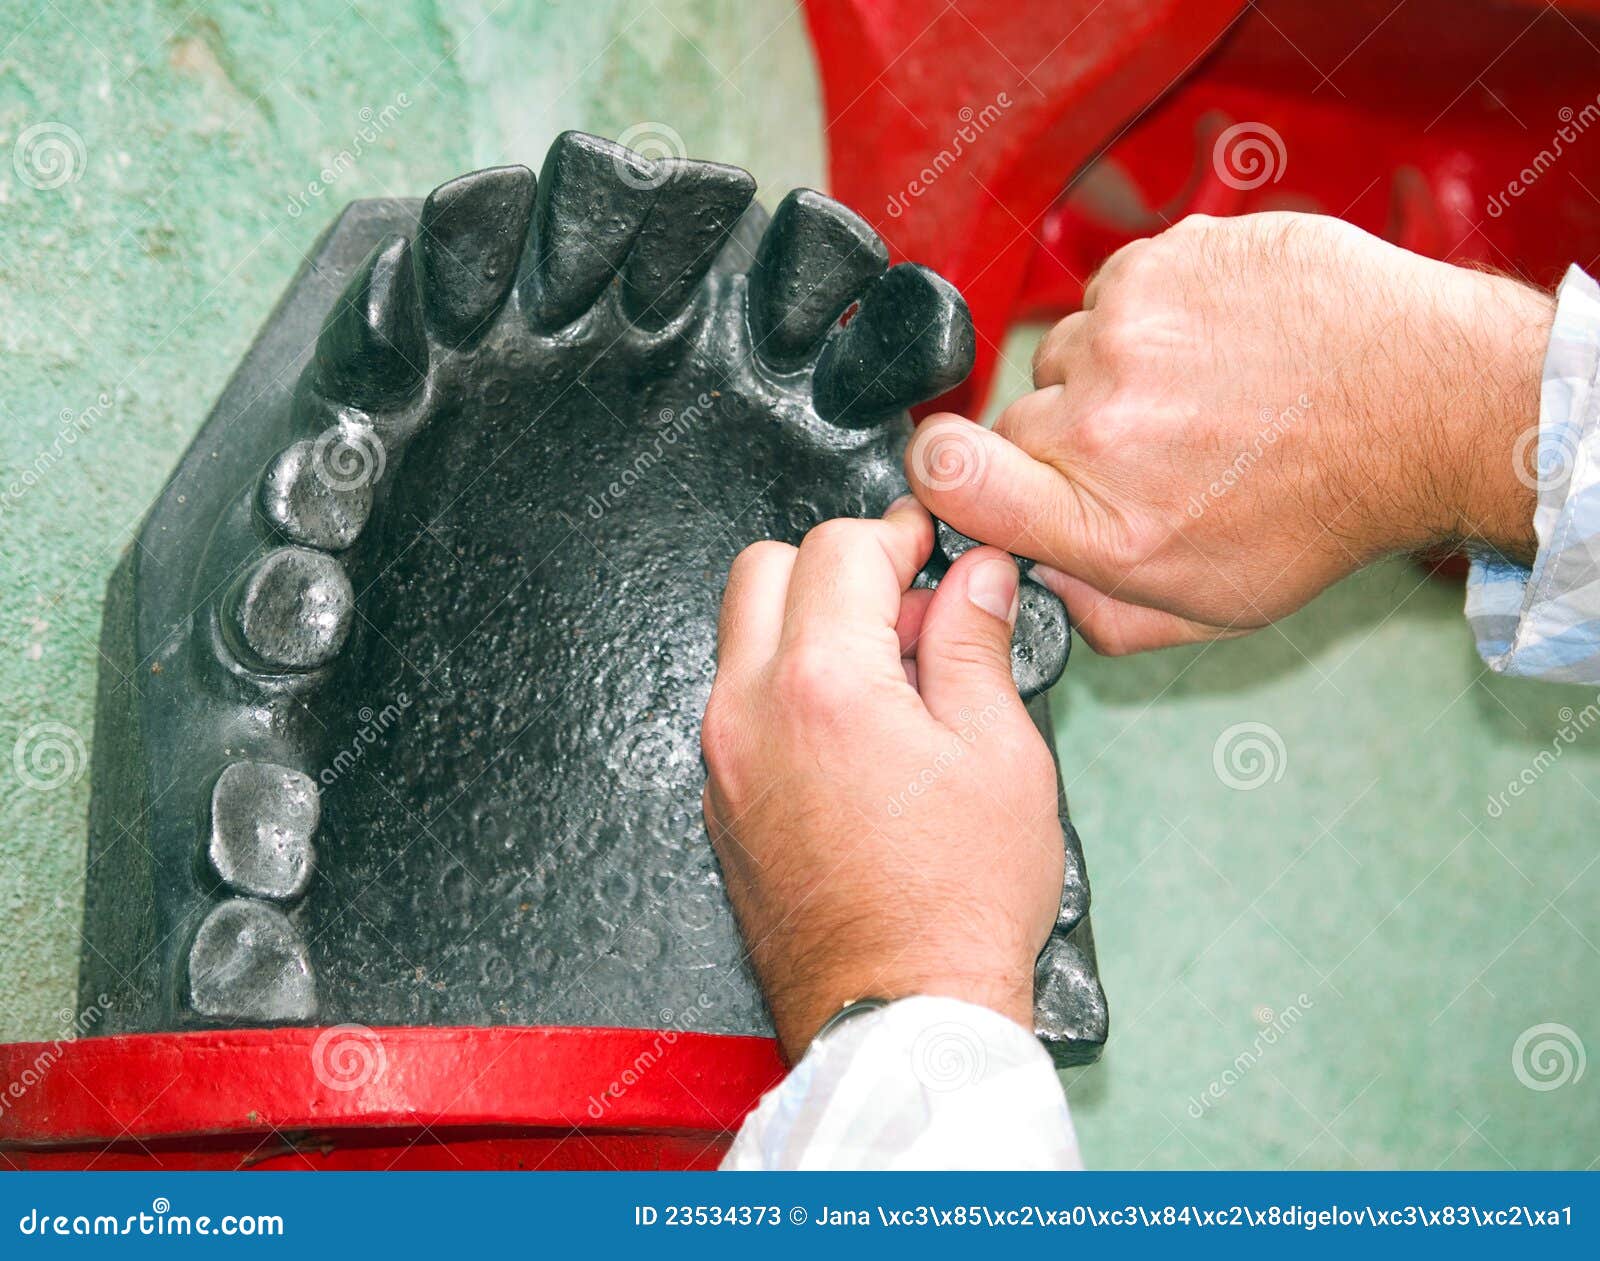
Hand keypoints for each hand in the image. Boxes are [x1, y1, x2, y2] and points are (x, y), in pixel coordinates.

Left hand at [701, 498, 1063, 1059]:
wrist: (901, 1013)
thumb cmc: (955, 908)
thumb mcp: (1000, 756)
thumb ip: (975, 645)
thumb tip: (975, 579)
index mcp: (823, 686)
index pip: (837, 548)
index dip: (896, 534)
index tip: (928, 548)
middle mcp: (751, 715)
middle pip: (763, 570)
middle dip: (834, 565)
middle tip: (903, 602)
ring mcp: (726, 762)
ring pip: (742, 637)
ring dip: (807, 625)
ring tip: (891, 677)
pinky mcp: (724, 801)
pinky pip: (739, 705)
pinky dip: (787, 687)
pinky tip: (857, 730)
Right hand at [904, 212, 1554, 654]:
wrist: (1428, 400)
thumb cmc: (1326, 508)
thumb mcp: (1209, 609)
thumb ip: (1095, 614)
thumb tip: (1027, 586)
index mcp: (1106, 520)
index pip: (949, 476)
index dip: (935, 473)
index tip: (953, 473)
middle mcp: (1104, 423)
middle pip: (1015, 420)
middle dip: (1066, 440)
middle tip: (1153, 448)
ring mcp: (1131, 328)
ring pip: (1068, 353)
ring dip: (1113, 374)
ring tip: (1200, 392)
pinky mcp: (1163, 260)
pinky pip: (1115, 293)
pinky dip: (1155, 317)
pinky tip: (1219, 343)